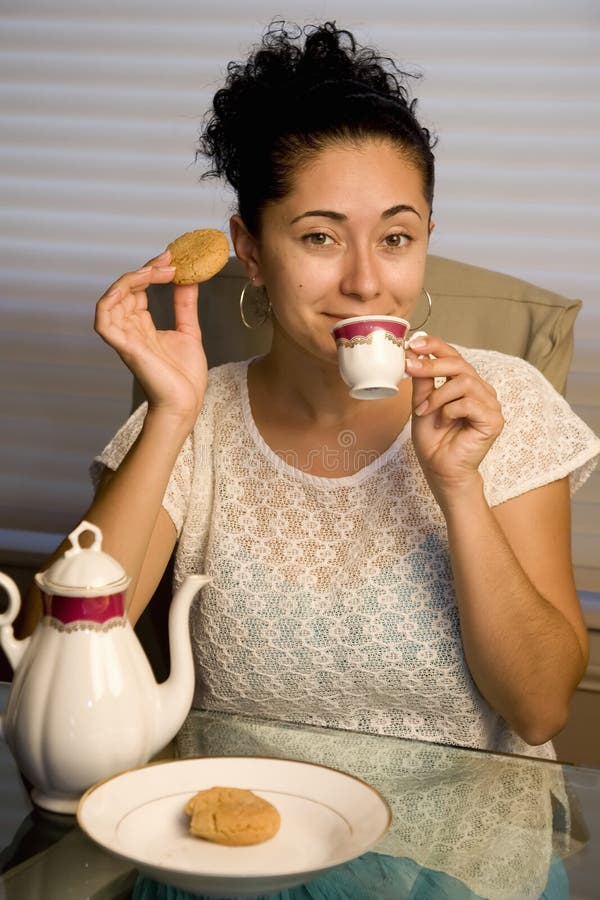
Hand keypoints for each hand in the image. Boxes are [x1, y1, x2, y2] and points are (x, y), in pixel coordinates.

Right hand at [95, 250, 207, 421]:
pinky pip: (103, 320)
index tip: (172, 257)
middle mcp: (129, 329)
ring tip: (157, 271)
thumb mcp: (188, 331)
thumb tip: (189, 279)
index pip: (137, 289)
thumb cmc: (185, 377)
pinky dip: (110, 300)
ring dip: (131, 279)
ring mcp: (125, 337)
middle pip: (125, 289)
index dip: (151, 270)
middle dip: (145, 269)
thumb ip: (185, 305)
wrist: (185, 403)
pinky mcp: (124, 347)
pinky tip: (131, 287)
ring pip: (111, 298)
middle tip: (169, 259)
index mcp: (142, 326)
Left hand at [405, 336, 503, 506]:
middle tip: (410, 366)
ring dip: (438, 395)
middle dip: (432, 363)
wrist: (440, 470)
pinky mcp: (493, 420)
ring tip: (424, 411)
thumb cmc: (434, 441)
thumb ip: (423, 381)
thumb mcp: (422, 404)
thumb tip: (414, 355)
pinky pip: (470, 402)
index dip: (435, 346)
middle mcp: (481, 391)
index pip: (454, 356)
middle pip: (460, 364)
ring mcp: (490, 405)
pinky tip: (443, 422)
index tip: (413, 343)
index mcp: (466, 385)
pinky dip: (450, 410)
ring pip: (465, 381)